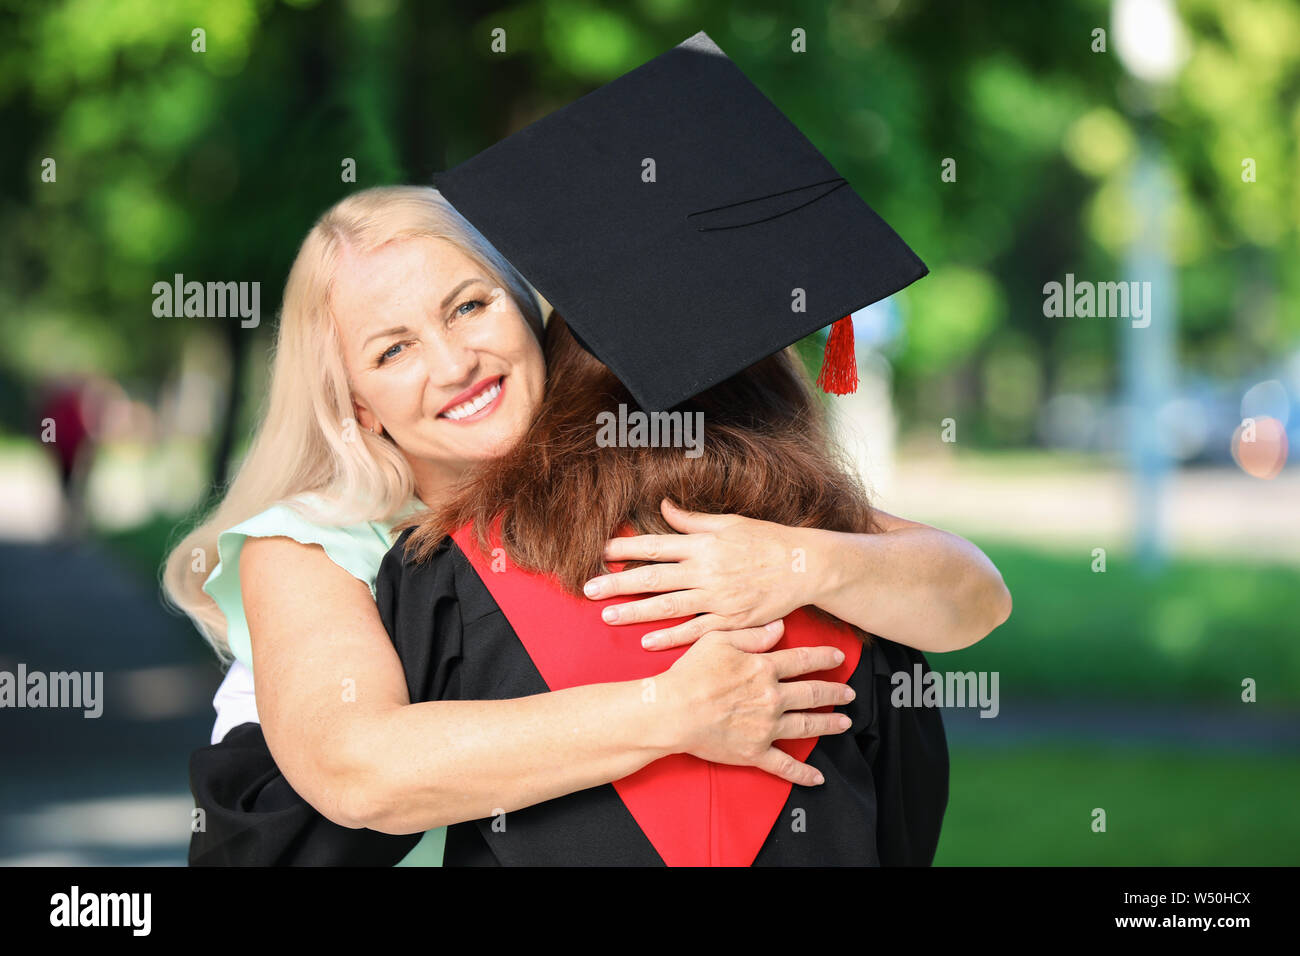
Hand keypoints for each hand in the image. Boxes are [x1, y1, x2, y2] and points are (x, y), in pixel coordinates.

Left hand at [584, 499, 816, 648]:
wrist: (803, 566)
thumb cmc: (766, 540)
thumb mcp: (729, 522)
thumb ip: (692, 520)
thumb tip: (663, 506)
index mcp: (703, 544)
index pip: (655, 546)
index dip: (625, 549)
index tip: (600, 552)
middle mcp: (705, 571)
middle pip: (653, 578)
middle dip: (617, 584)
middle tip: (588, 589)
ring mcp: (717, 598)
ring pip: (667, 607)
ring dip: (634, 612)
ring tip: (607, 616)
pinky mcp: (730, 620)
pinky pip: (694, 631)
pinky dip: (670, 638)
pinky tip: (646, 642)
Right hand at [659, 620, 854, 786]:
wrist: (672, 711)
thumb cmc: (690, 674)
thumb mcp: (718, 640)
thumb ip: (752, 634)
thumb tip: (779, 627)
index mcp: (763, 668)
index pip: (802, 660)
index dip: (823, 658)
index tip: (838, 658)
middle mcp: (771, 697)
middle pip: (812, 693)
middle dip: (835, 693)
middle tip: (849, 693)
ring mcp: (766, 727)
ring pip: (807, 725)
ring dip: (829, 724)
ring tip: (844, 723)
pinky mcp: (755, 751)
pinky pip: (784, 765)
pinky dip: (803, 773)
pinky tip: (818, 777)